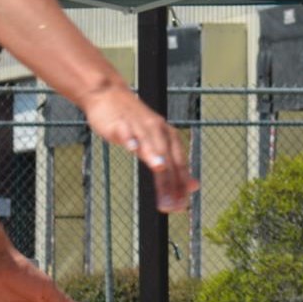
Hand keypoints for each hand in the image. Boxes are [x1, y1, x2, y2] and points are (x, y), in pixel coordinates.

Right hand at [81, 87, 198, 211]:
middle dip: (170, 182)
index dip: (181, 186)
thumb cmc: (135, 124)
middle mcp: (159, 131)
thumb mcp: (157, 142)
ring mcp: (140, 125)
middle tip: (169, 204)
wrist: (109, 95)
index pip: (180, 165)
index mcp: (170, 137)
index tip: (181, 207)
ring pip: (150, 142)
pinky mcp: (121, 122)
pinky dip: (130, 138)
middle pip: (167, 158)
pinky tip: (132, 147)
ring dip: (155, 154)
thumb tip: (193, 186)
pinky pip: (126, 130)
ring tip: (160, 168)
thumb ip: (174, 164)